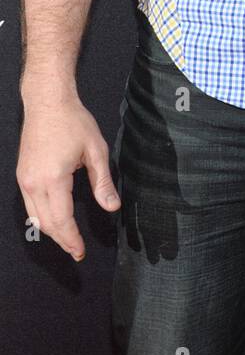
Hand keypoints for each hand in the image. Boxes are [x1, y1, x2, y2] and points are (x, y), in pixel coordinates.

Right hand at [17, 90, 120, 260]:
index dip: (72, 239)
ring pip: (35, 217)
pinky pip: (30, 205)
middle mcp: (34, 183)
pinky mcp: (22, 175)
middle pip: (46, 224)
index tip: (81, 252)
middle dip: (62, 240)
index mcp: (53, 179)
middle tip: (77, 251)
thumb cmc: (74, 122)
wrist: (47, 102)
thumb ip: (103, 182)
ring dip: (51, 231)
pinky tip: (55, 220)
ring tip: (68, 239)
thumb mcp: (96, 150)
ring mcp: (24, 180)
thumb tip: (112, 206)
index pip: (62, 220)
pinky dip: (42, 218)